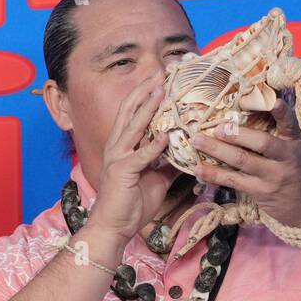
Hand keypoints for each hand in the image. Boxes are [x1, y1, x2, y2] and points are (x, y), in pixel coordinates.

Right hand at [86, 76, 176, 244]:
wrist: (114, 227)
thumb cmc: (131, 205)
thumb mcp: (156, 179)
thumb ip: (168, 163)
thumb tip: (186, 153)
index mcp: (123, 146)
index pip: (133, 113)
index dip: (146, 95)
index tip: (162, 79)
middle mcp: (117, 146)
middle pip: (130, 111)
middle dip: (145, 91)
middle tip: (161, 73)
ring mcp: (118, 158)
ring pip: (133, 126)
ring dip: (148, 107)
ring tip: (161, 91)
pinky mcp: (122, 172)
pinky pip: (141, 155)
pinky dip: (153, 145)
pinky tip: (167, 135)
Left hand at [187, 95, 300, 226]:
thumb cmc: (298, 169)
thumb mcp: (298, 149)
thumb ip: (282, 132)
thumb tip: (261, 104)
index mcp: (295, 142)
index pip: (291, 124)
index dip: (282, 113)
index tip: (274, 102)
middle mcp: (285, 158)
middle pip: (261, 143)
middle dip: (237, 134)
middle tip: (217, 127)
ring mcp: (271, 176)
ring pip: (242, 161)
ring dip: (217, 150)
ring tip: (197, 141)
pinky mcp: (259, 191)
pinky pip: (233, 181)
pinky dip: (214, 174)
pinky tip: (199, 169)